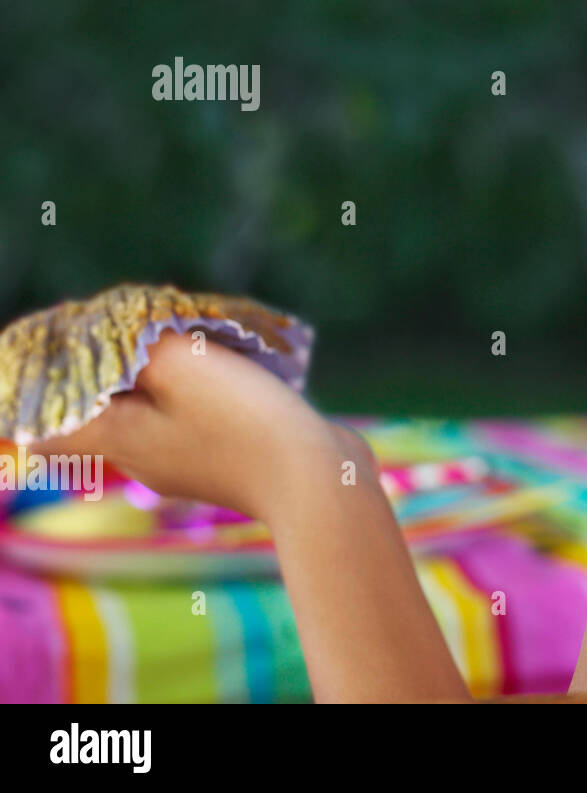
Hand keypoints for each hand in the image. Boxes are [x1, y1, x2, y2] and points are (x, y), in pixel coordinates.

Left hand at [36, 330, 360, 521]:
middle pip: (104, 414)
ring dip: (162, 377)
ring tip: (188, 340)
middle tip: (127, 330)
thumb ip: (134, 345)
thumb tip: (114, 338)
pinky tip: (231, 371)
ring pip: (153, 414)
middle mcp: (144, 460)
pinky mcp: (230, 462)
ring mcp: (188, 465)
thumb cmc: (243, 420)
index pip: (49, 428)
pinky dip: (200, 392)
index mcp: (119, 441)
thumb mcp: (180, 365)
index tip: (58, 355)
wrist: (317, 480)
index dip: (44, 392)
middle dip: (109, 370)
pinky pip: (196, 420)